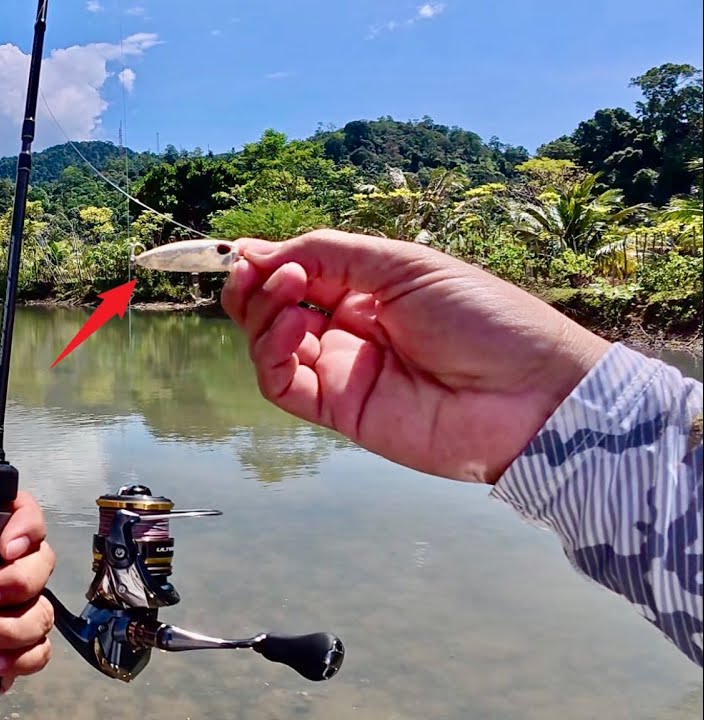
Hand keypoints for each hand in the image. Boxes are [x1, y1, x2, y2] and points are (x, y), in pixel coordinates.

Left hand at [0, 443, 54, 718]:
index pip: (18, 514)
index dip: (25, 527)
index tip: (5, 548)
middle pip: (41, 561)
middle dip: (13, 586)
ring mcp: (1, 618)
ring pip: (43, 609)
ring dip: (4, 631)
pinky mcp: (9, 657)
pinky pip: (41, 650)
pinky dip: (14, 660)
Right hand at [221, 230, 611, 483]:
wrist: (531, 394)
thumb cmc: (484, 318)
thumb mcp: (404, 265)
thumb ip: (328, 255)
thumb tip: (255, 251)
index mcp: (365, 291)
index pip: (295, 273)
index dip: (265, 260)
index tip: (245, 250)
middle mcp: (346, 330)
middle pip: (271, 309)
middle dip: (256, 284)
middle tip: (262, 269)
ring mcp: (340, 371)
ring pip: (268, 344)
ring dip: (263, 312)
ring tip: (290, 290)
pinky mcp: (338, 411)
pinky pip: (281, 384)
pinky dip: (271, 352)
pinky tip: (295, 326)